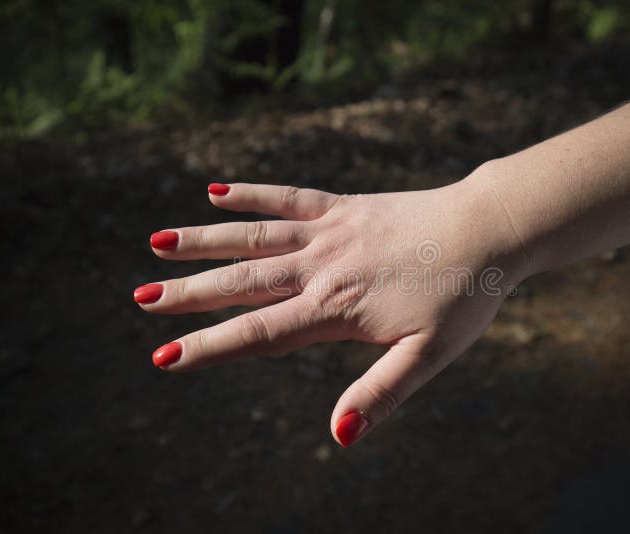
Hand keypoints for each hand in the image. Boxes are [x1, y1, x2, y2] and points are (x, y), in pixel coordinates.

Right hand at [135, 166, 527, 446]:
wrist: (488, 228)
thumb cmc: (463, 296)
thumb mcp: (429, 355)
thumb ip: (381, 393)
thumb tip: (339, 437)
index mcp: (335, 308)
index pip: (258, 333)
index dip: (209, 347)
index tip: (164, 357)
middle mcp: (321, 267)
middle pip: (242, 282)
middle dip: (190, 294)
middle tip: (141, 298)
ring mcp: (330, 232)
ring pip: (253, 237)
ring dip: (204, 241)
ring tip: (157, 242)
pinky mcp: (343, 207)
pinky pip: (289, 198)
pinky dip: (252, 195)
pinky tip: (217, 190)